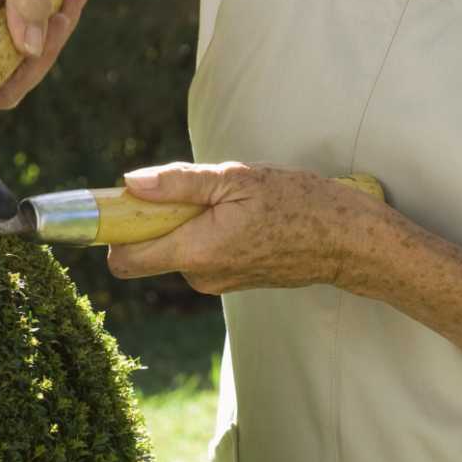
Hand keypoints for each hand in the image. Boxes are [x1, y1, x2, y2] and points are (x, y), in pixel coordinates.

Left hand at [107, 161, 386, 294]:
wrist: (348, 241)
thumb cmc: (299, 205)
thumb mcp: (237, 179)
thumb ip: (179, 184)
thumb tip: (130, 184)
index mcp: (195, 251)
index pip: (124, 259)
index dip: (114, 230)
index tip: (121, 202)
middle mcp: (200, 275)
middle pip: (148, 248)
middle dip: (157, 217)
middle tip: (197, 191)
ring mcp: (217, 281)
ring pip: (177, 246)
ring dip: (189, 220)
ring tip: (233, 202)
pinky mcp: (232, 279)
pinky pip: (201, 251)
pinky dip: (208, 230)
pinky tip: (244, 216)